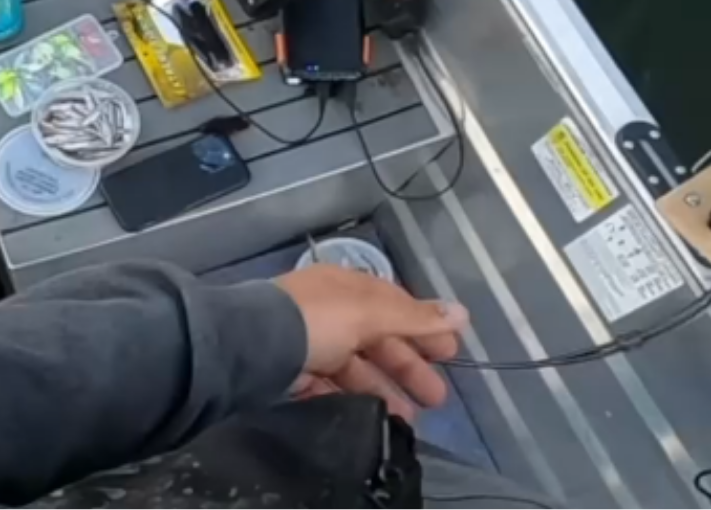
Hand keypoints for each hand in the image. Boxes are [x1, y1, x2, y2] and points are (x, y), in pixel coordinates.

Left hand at [274, 264, 467, 419]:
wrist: (249, 348)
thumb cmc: (317, 320)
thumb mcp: (370, 313)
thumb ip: (414, 318)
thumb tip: (462, 313)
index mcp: (350, 288)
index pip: (395, 306)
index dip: (424, 328)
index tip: (451, 354)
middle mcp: (332, 312)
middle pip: (379, 338)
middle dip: (409, 366)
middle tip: (437, 399)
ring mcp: (310, 343)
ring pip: (357, 368)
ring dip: (384, 391)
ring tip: (408, 422)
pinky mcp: (293, 375)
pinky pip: (331, 388)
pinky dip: (354, 402)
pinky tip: (370, 421)